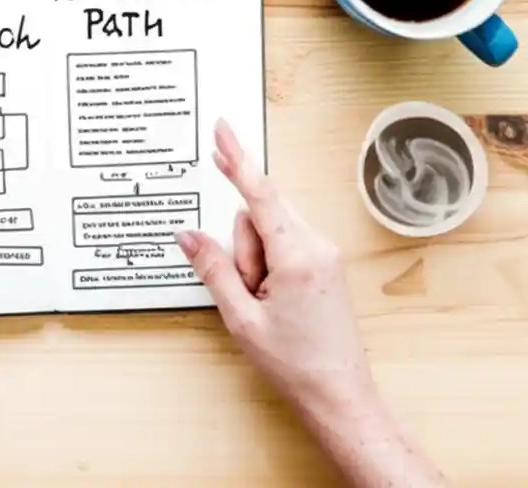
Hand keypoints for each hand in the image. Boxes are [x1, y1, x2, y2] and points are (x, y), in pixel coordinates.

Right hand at [176, 120, 373, 411]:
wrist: (339, 395)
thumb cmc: (297, 364)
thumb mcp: (242, 318)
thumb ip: (214, 269)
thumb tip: (189, 236)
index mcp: (297, 256)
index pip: (259, 195)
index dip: (237, 160)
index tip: (223, 131)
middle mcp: (317, 246)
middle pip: (258, 216)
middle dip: (242, 248)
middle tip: (247, 292)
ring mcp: (325, 254)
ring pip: (269, 231)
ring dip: (254, 261)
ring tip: (264, 303)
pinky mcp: (324, 264)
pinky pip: (283, 245)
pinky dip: (267, 265)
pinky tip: (272, 299)